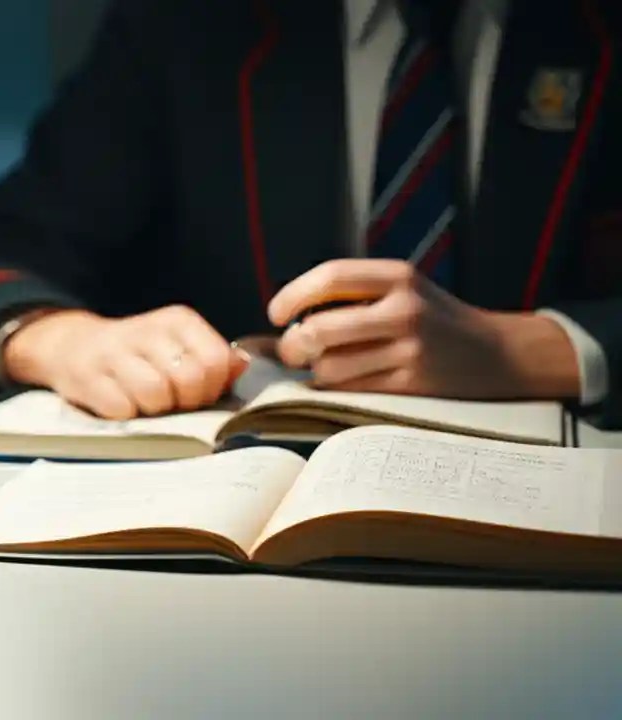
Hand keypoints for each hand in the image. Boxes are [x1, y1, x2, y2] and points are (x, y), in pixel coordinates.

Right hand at [3, 306, 249, 419]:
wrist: (72, 346)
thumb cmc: (137, 355)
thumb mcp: (178, 347)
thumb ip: (212, 359)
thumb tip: (241, 365)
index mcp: (178, 321)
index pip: (216, 361)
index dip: (211, 389)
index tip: (196, 393)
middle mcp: (147, 330)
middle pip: (190, 380)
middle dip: (184, 402)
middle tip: (170, 403)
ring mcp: (114, 352)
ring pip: (156, 395)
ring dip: (154, 410)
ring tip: (144, 404)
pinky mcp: (88, 377)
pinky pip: (122, 409)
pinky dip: (125, 415)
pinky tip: (120, 405)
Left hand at [267, 259, 580, 399]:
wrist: (501, 354)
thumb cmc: (435, 321)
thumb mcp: (403, 290)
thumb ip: (351, 296)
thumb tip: (280, 320)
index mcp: (399, 276)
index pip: (330, 276)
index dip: (292, 295)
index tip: (276, 313)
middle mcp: (405, 309)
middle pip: (319, 328)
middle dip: (293, 344)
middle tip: (293, 350)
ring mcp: (410, 349)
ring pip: (329, 366)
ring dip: (317, 371)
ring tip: (328, 366)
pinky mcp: (412, 384)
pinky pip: (351, 389)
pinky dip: (336, 388)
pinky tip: (346, 381)